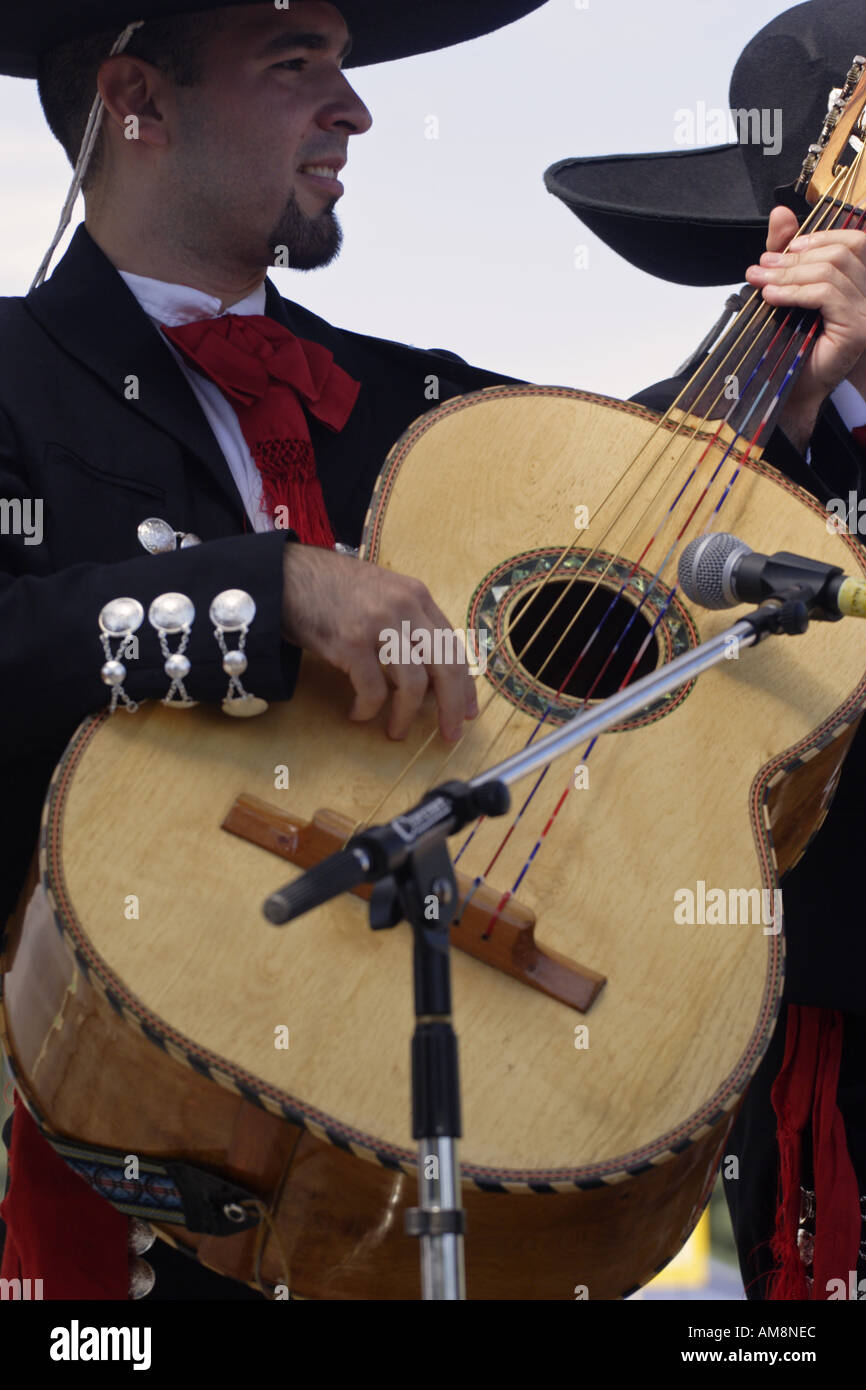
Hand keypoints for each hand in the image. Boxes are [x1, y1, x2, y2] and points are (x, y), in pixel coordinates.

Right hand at [281, 542, 477, 741]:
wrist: (287, 574)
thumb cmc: (332, 590)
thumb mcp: (382, 596)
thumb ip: (408, 626)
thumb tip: (430, 678)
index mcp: (417, 596)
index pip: (453, 647)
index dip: (465, 685)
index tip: (468, 711)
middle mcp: (404, 608)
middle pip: (445, 667)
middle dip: (452, 707)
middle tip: (449, 734)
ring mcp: (378, 625)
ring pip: (413, 684)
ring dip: (406, 716)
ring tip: (396, 731)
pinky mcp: (350, 643)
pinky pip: (372, 690)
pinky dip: (368, 709)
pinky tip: (358, 714)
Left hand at [745, 205, 865, 450]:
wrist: (788, 391)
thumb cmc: (788, 345)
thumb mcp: (784, 289)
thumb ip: (785, 254)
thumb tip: (781, 212)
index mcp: (856, 283)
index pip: (852, 242)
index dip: (818, 237)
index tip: (782, 248)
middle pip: (841, 253)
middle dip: (794, 257)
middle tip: (760, 267)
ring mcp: (865, 312)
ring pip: (831, 272)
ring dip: (789, 274)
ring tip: (761, 282)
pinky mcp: (856, 329)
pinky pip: (826, 295)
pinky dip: (795, 292)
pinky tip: (772, 297)